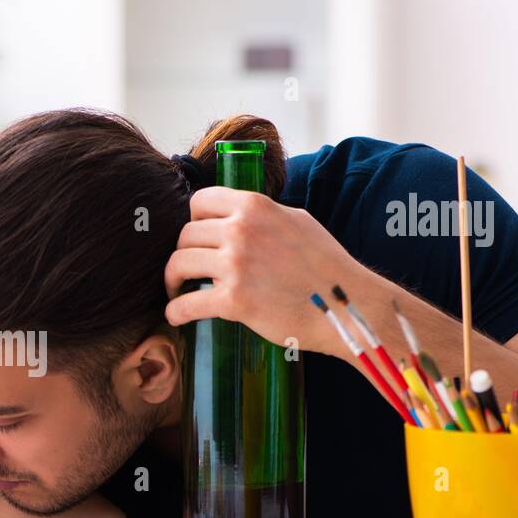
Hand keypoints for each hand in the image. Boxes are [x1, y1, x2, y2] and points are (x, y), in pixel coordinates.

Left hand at [163, 187, 365, 355]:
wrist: (345, 305)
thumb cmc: (326, 265)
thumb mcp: (296, 221)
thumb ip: (263, 215)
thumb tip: (237, 214)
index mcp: (255, 206)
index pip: (199, 201)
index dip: (192, 220)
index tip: (194, 238)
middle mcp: (241, 230)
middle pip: (185, 236)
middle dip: (183, 254)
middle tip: (185, 270)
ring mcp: (235, 265)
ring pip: (178, 265)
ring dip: (172, 280)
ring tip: (177, 290)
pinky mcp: (233, 301)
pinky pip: (187, 304)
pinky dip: (175, 311)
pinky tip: (175, 315)